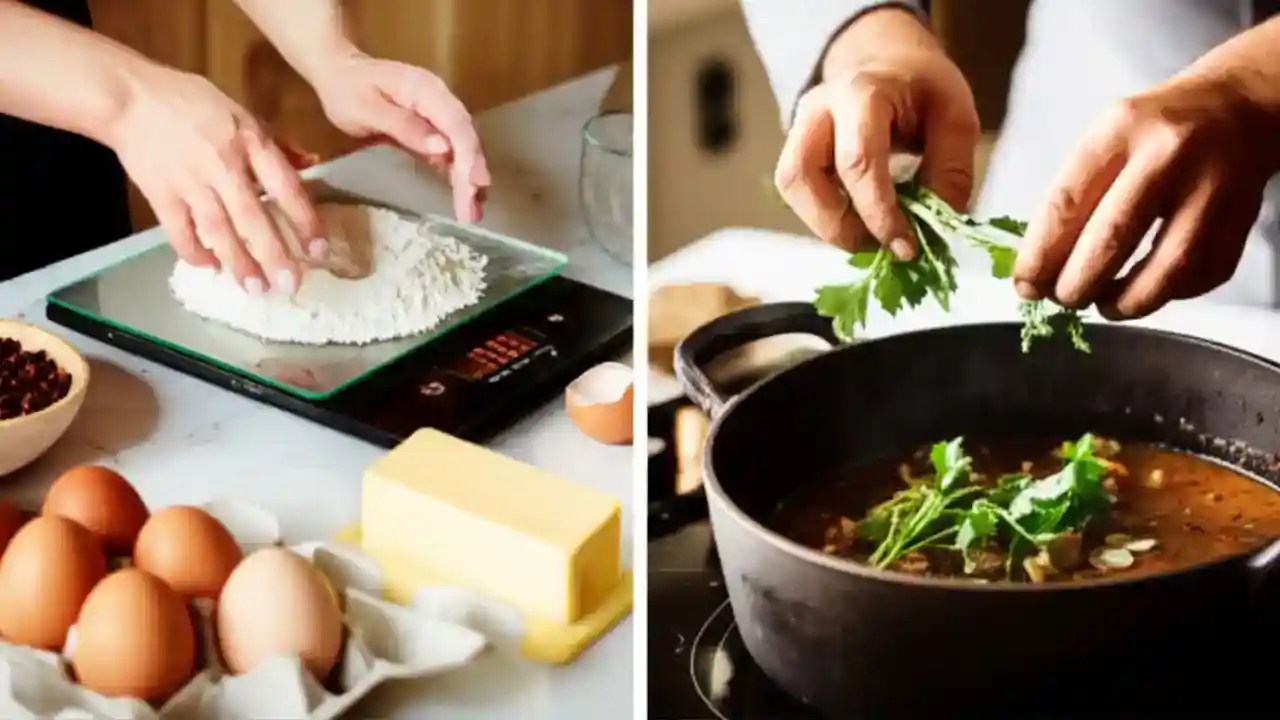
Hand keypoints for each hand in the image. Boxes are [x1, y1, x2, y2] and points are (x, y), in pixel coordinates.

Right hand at [105, 65, 320, 294]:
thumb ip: (276, 143)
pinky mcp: (160, 193)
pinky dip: (194, 252)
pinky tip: (210, 268)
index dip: (305, 220)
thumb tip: (311, 163)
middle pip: (253, 216)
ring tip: (255, 290)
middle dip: (273, 254)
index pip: (285, 186)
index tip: (319, 250)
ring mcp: (190, 182)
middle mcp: (223, 164)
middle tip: (289, 285)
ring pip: (218, 230)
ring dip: (238, 262)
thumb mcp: (241, 112)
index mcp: (249, 141)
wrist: (129, 96)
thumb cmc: (190, 102)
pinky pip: (179, 231)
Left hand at [307, 50, 489, 222]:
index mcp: (427, 90)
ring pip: (464, 145)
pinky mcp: (434, 122)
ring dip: (470, 178)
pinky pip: (453, 147)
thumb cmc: (347, 91)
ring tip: (473, 211)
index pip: (457, 127)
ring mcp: (439, 110)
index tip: (471, 191)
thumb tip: (443, 147)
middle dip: (472, 176)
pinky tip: (463, 193)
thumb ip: (405, 126)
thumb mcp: (367, 109)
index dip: (468, 160)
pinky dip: (459, 171)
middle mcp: (441, 98)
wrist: (338, 71)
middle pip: (466, 138)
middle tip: (472, 213)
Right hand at [775, 7, 979, 259]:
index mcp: (862, 92)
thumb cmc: (922, 88)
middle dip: (839, 225)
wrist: (887, 60)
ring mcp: (798, 127)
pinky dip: (827, 217)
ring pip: (791, 187)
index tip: (906, 246)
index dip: (879, 212)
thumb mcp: (955, 117)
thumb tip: (938, 227)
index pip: (857, 161)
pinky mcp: (795, 149)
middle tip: (880, 246)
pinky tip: (859, 223)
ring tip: (869, 238)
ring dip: (826, 225)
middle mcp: (818, 108)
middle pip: (801, 175)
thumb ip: (950, 170)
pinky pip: (799, 192)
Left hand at [1013, 76, 1276, 318]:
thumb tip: (1039, 269)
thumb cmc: (1152, 132)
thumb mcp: (1105, 138)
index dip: (1040, 255)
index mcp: (1119, 129)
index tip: (1026, 286)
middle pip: (1112, 238)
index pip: (1067, 203)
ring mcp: (1212, 186)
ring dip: (1127, 301)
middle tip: (1063, 299)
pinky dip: (1171, 294)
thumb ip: (1073, 197)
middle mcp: (1168, 153)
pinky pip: (1204, 273)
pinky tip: (1149, 291)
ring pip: (1167, 267)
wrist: (1235, 105)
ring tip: (1105, 305)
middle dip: (1078, 284)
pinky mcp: (1244, 214)